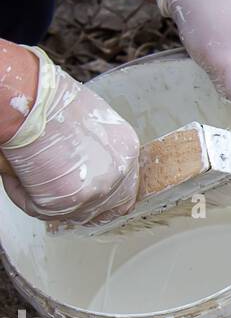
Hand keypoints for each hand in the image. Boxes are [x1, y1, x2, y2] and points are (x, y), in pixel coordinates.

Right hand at [1, 47, 139, 224]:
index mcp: (127, 150)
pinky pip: (40, 209)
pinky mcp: (69, 200)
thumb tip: (82, 166)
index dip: (104, 197)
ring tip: (29, 173)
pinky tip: (16, 172)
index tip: (85, 196)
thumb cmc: (52, 105)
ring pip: (72, 213)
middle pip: (106, 209)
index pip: (125, 189)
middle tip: (54, 196)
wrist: (31, 104)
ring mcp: (97, 189)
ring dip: (49, 199)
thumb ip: (96, 149)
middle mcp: (119, 172)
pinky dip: (23, 195)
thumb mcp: (90, 124)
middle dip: (80, 206)